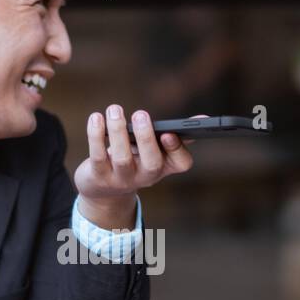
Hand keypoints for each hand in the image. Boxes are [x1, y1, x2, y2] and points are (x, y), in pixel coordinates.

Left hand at [74, 105, 195, 227]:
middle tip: (141, 113)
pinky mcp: (99, 177)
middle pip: (151, 162)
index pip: (181, 163)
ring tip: (115, 110)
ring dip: (118, 131)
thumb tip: (203, 118)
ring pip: (122, 158)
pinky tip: (96, 118)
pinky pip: (98, 156)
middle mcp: (145, 177)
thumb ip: (176, 135)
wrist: (104, 189)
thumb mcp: (156, 151)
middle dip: (146, 138)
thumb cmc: (135, 160)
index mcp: (165, 167)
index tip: (169, 132)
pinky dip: (96, 135)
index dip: (177, 149)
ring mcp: (122, 179)